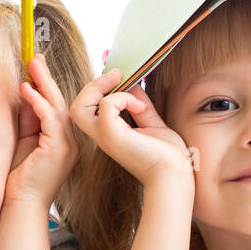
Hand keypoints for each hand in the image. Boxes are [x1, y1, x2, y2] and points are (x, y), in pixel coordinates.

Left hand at [5, 54, 77, 206]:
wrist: (22, 206)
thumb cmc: (20, 181)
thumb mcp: (24, 143)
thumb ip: (28, 122)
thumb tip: (26, 97)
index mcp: (63, 141)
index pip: (56, 108)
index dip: (46, 87)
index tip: (35, 69)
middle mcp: (69, 142)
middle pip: (60, 102)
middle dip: (46, 79)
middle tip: (35, 58)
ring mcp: (67, 145)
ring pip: (58, 106)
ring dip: (43, 84)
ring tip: (32, 66)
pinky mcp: (58, 149)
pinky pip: (50, 119)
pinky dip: (38, 102)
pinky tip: (27, 90)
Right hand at [70, 69, 193, 187]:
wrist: (174, 175)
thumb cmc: (167, 156)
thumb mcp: (152, 123)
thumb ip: (140, 105)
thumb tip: (134, 83)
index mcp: (108, 133)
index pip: (86, 108)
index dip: (98, 88)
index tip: (121, 78)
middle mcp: (102, 136)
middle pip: (76, 107)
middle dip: (93, 84)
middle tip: (116, 74)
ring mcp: (105, 137)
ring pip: (79, 107)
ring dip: (99, 87)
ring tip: (121, 81)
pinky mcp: (113, 137)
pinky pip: (106, 106)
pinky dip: (123, 98)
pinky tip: (140, 107)